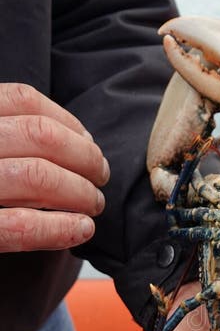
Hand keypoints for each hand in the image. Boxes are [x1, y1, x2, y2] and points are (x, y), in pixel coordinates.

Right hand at [0, 83, 109, 250]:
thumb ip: (9, 135)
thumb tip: (80, 141)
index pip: (23, 100)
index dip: (67, 122)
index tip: (89, 143)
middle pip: (39, 136)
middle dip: (84, 158)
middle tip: (100, 179)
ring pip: (36, 177)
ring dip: (80, 192)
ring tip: (94, 205)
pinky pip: (18, 227)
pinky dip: (59, 228)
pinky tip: (81, 229)